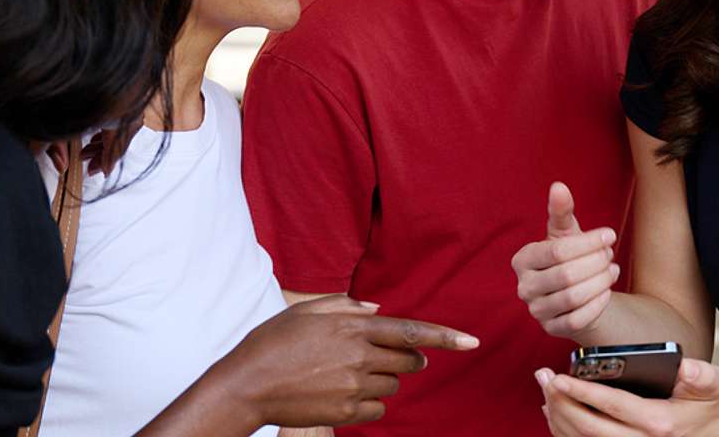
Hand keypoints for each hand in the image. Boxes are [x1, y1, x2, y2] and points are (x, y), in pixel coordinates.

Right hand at [215, 301, 479, 428]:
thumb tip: (377, 310)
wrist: (245, 385)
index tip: (473, 341)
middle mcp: (360, 356)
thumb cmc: (272, 343)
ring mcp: (354, 387)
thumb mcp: (306, 311)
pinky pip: (378, 409)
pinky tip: (341, 394)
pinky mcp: (346, 412)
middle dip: (405, 359)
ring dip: (382, 380)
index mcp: (354, 326)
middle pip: (409, 362)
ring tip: (345, 375)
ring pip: (392, 386)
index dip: (446, 336)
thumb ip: (346, 305)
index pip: (413, 331)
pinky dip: (369, 403)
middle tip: (379, 356)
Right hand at [512, 181, 619, 337]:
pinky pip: (577, 319)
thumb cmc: (567, 257)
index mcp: (522, 259)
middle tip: (611, 255)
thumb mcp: (565, 233)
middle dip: (595, 263)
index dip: (588, 242)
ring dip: (599, 282)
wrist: (572, 293)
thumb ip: (560, 211)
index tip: (611, 234)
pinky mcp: (551, 329)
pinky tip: (608, 291)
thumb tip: (559, 186)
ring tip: (613, 270)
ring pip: (572, 297)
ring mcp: (536, 310)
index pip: (557, 251)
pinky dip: (596, 304)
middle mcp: (524, 287)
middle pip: (566, 275)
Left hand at [536, 359, 718, 436]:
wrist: (714, 436)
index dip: (582, 392)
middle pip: (588, 427)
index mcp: (658, 422)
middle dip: (560, 402)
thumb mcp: (710, 386)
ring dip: (557, 416)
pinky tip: (553, 411)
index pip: (612, 406)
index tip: (559, 377)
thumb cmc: (705, 407)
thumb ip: (700, 374)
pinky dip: (563, 431)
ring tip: (545, 389)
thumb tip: (683, 365)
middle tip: (543, 377)